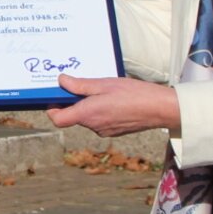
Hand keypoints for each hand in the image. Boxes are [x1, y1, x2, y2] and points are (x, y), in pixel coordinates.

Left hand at [45, 74, 180, 136]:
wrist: (160, 109)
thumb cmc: (133, 94)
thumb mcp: (103, 84)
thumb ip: (80, 85)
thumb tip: (61, 81)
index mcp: (87, 114)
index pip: (58, 120)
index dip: (52, 109)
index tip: (56, 97)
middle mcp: (93, 126)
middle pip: (73, 117)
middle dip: (74, 103)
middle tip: (83, 86)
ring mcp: (105, 131)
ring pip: (88, 118)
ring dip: (89, 106)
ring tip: (103, 91)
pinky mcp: (115, 131)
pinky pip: (100, 121)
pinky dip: (101, 111)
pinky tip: (114, 100)